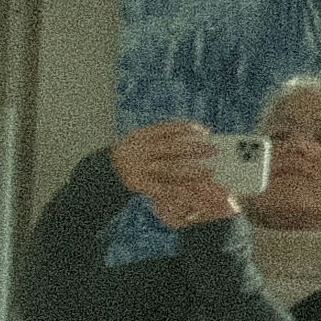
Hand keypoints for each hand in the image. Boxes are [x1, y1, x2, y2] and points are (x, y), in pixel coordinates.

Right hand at [111, 120, 237, 227]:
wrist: (105, 172)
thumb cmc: (134, 155)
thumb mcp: (140, 141)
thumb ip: (161, 139)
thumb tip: (196, 137)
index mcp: (140, 136)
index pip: (165, 128)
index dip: (186, 128)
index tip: (204, 131)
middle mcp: (139, 150)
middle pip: (171, 148)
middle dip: (194, 149)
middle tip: (214, 150)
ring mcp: (139, 167)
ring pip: (169, 168)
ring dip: (191, 170)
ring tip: (209, 172)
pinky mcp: (139, 185)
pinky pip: (163, 188)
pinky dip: (179, 190)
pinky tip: (194, 191)